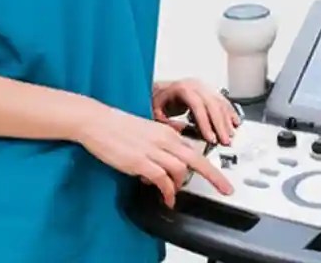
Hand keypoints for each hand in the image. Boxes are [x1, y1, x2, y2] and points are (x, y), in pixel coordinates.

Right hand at [74, 104, 232, 207]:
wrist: (96, 121)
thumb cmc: (117, 126)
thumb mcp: (147, 131)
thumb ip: (162, 142)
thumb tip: (173, 156)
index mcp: (167, 132)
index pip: (195, 150)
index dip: (210, 166)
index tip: (221, 179)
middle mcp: (164, 139)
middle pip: (196, 159)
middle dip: (214, 176)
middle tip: (225, 189)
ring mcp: (152, 150)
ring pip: (180, 170)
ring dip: (179, 185)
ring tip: (172, 194)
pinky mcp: (139, 161)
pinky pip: (161, 179)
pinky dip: (167, 191)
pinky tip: (165, 198)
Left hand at [152, 78, 239, 145]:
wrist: (161, 90)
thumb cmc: (159, 101)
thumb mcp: (157, 113)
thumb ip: (168, 124)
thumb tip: (180, 137)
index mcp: (182, 89)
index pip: (197, 106)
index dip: (205, 123)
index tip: (210, 138)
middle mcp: (195, 86)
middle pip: (212, 104)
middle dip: (220, 125)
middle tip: (225, 141)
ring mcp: (204, 87)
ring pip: (220, 103)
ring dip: (227, 121)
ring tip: (230, 136)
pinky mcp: (209, 91)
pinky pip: (223, 101)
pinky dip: (230, 113)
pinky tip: (235, 123)